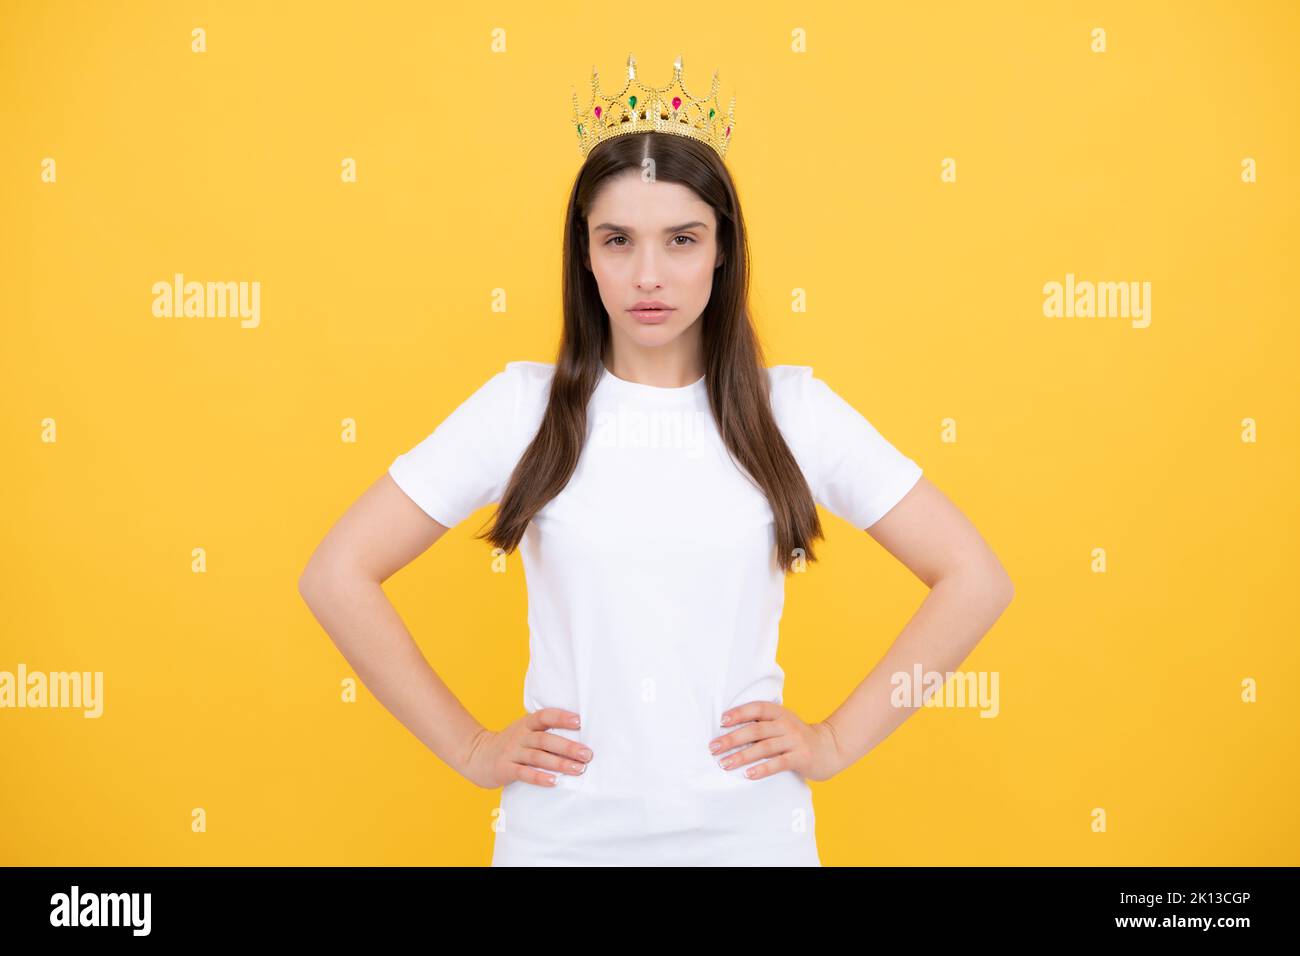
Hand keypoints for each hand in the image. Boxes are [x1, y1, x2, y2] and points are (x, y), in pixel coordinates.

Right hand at [460, 708, 593, 789]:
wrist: (477, 756)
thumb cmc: (511, 745)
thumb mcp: (524, 731)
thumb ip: (545, 731)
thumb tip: (579, 737)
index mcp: (526, 724)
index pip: (544, 716)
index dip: (561, 717)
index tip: (579, 722)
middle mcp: (519, 736)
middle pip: (545, 739)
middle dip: (568, 747)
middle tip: (587, 754)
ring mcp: (511, 752)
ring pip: (537, 757)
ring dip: (559, 763)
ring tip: (578, 769)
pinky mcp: (504, 769)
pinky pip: (523, 773)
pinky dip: (539, 777)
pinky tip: (554, 782)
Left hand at [707, 701, 843, 782]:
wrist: (830, 748)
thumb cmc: (797, 737)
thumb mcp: (782, 724)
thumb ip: (763, 724)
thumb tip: (729, 730)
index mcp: (779, 713)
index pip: (756, 708)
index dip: (739, 713)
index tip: (721, 721)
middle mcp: (786, 724)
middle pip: (755, 729)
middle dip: (732, 738)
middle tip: (713, 748)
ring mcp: (795, 740)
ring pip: (764, 747)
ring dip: (742, 756)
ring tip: (724, 764)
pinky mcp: (801, 757)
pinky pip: (779, 763)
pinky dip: (763, 768)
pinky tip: (749, 774)